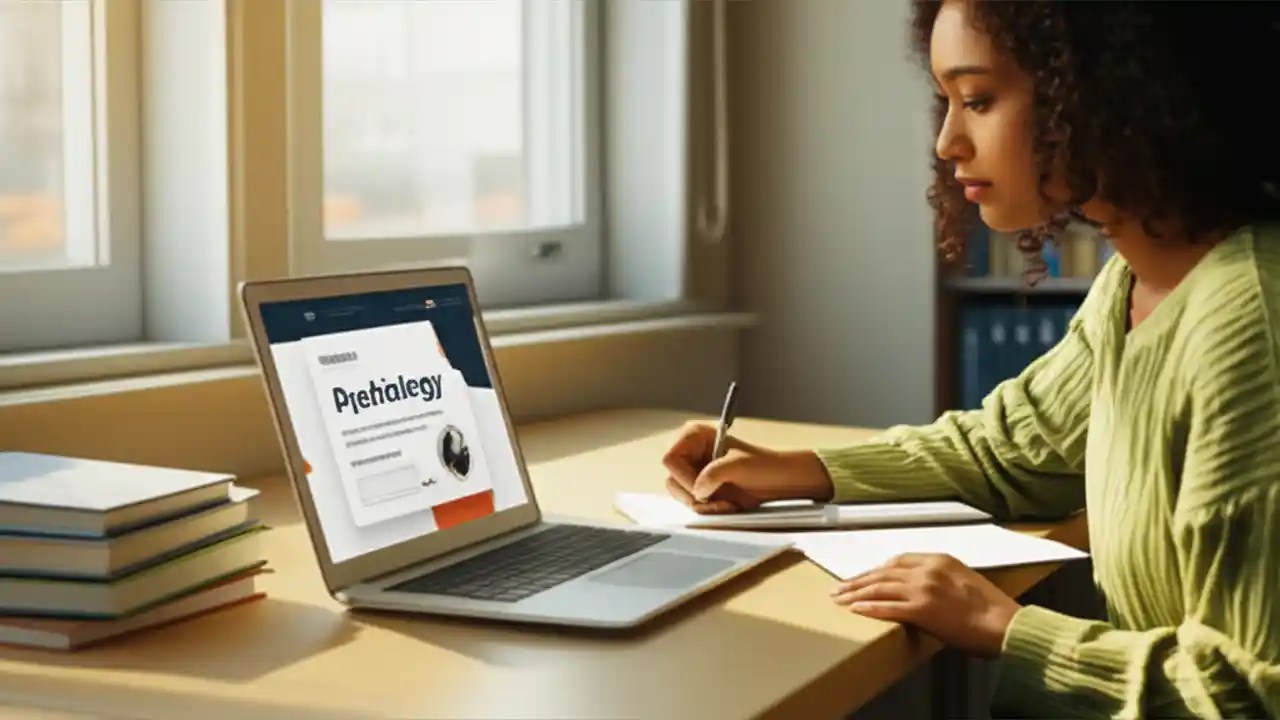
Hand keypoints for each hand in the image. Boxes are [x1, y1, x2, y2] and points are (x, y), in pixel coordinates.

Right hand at [662, 421, 834, 513]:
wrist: (784, 481)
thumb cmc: (765, 466)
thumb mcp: (739, 466)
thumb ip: (713, 474)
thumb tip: (698, 491)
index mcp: (695, 435)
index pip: (671, 459)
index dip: (685, 477)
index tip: (703, 488)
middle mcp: (691, 452)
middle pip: (673, 479)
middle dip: (694, 495)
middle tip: (717, 502)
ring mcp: (695, 471)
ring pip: (680, 494)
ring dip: (702, 505)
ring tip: (726, 505)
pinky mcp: (702, 488)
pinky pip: (692, 503)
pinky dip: (707, 509)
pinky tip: (726, 506)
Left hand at [831, 553, 1019, 657]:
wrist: (1006, 625)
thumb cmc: (991, 609)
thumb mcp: (963, 581)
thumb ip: (940, 579)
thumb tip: (920, 589)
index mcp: (939, 559)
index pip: (898, 560)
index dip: (877, 569)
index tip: (864, 576)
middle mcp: (928, 569)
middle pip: (883, 572)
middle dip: (859, 580)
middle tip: (840, 587)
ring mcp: (924, 589)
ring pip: (880, 588)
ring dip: (856, 593)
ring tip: (840, 599)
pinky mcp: (922, 609)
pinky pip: (887, 607)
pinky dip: (869, 608)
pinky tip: (855, 610)